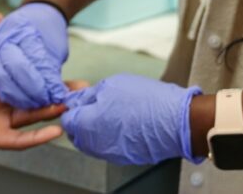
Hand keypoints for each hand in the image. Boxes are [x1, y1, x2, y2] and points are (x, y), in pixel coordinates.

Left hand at [0, 13, 72, 163]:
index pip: (21, 77)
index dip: (41, 72)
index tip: (61, 62)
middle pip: (33, 98)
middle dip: (57, 94)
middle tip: (82, 86)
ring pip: (30, 118)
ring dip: (53, 112)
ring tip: (74, 104)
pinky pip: (17, 140)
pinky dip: (37, 137)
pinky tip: (55, 130)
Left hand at [61, 74, 202, 165]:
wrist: (176, 121)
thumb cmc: (145, 100)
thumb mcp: (110, 86)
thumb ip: (88, 95)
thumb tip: (76, 99)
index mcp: (87, 125)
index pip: (67, 119)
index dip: (72, 106)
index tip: (80, 98)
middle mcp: (95, 144)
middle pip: (77, 133)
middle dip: (81, 118)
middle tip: (95, 102)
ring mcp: (109, 154)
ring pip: (91, 141)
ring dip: (94, 127)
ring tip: (111, 110)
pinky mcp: (123, 158)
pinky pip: (107, 146)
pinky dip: (108, 135)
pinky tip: (121, 122)